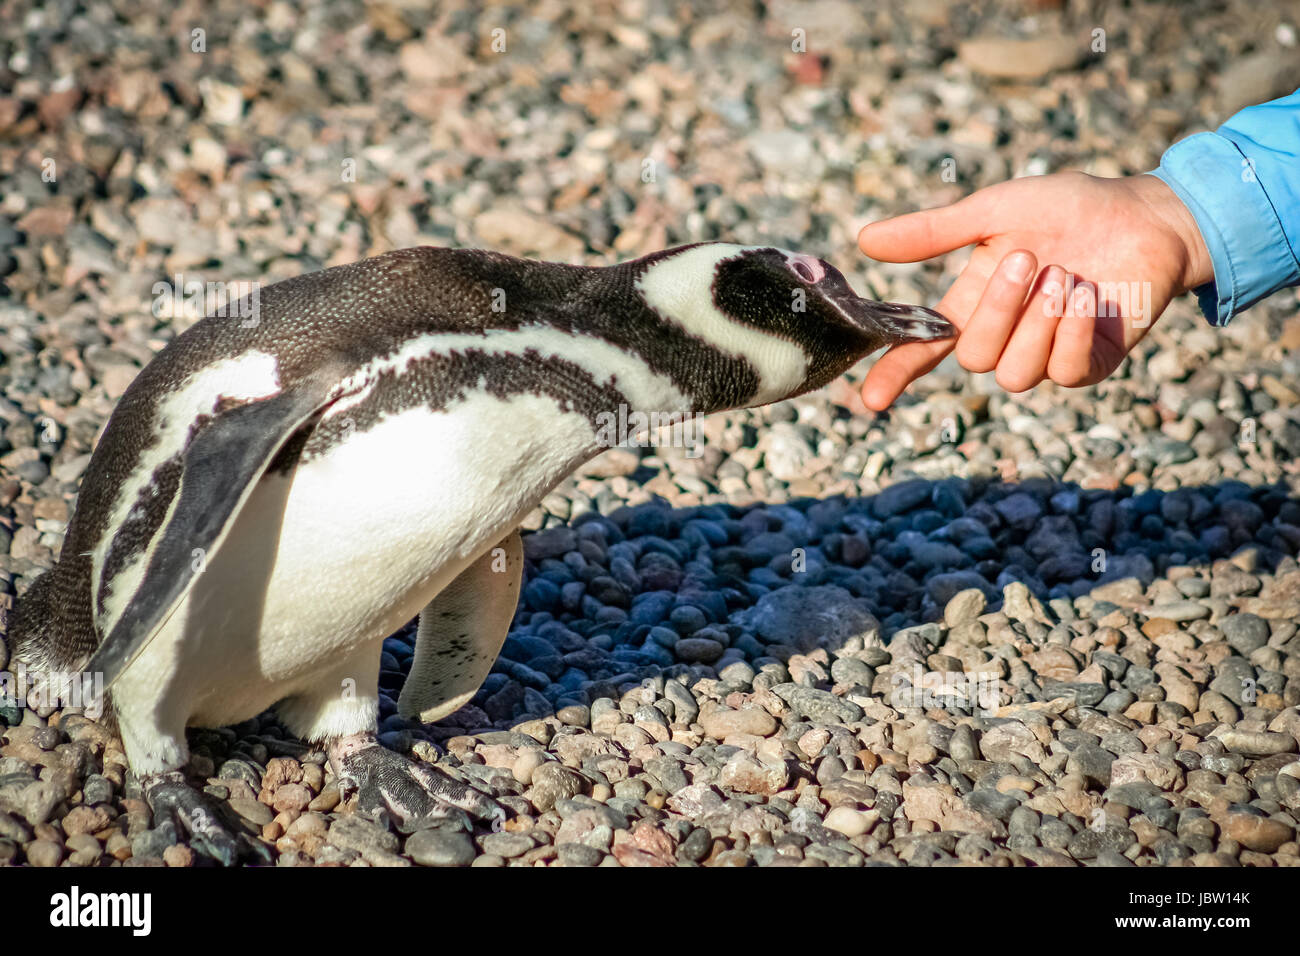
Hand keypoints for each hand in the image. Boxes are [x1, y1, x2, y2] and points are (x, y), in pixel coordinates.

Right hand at [856, 172, 1213, 409]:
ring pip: (1016, 373)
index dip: (896, 372)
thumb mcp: (995, 212)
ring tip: (1066, 278)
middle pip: (973, 357)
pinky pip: (1064, 373)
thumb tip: (864, 239)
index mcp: (973, 303)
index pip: (924, 347)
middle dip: (999, 309)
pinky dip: (1071, 335)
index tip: (871, 399)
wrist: (1145, 214)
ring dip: (1038, 324)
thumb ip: (933, 233)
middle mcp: (1004, 335)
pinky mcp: (1088, 365)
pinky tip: (1086, 300)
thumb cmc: (1069, 208)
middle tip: (1029, 260)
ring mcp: (1046, 355)